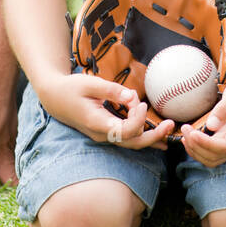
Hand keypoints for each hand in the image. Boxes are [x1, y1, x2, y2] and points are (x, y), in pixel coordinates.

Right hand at [41, 73, 174, 150]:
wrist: (55, 98)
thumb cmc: (71, 88)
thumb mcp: (89, 83)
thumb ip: (110, 89)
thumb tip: (131, 96)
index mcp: (97, 123)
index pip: (124, 131)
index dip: (137, 118)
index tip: (139, 101)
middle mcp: (102, 134)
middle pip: (133, 142)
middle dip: (154, 136)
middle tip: (170, 124)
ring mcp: (105, 136)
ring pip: (132, 142)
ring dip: (151, 136)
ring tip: (168, 127)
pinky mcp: (108, 132)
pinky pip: (128, 138)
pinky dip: (143, 136)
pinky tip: (158, 135)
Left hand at [179, 75, 225, 167]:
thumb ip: (225, 107)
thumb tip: (211, 125)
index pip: (224, 147)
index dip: (206, 144)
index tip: (192, 133)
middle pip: (216, 157)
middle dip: (197, 147)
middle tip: (185, 129)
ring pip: (212, 159)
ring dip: (196, 151)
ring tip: (185, 134)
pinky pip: (211, 153)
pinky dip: (198, 150)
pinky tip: (189, 138)